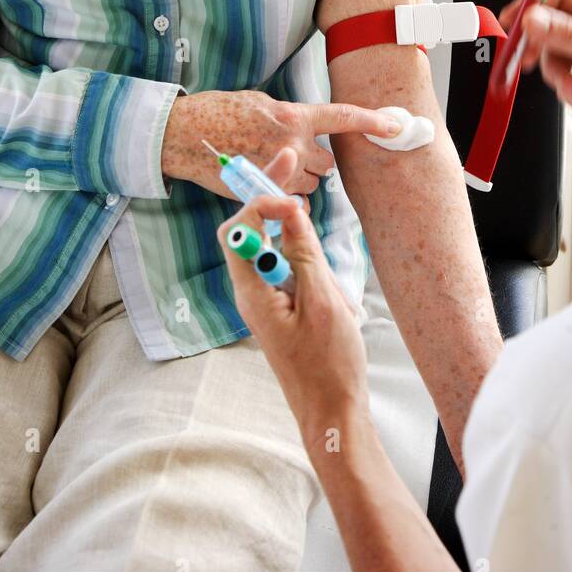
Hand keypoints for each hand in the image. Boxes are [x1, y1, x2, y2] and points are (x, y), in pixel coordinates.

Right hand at [162, 89, 402, 198]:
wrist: (183, 134)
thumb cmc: (218, 113)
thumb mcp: (259, 103)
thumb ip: (288, 116)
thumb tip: (304, 126)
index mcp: (293, 116)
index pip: (342, 117)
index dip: (372, 121)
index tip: (397, 125)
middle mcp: (291, 143)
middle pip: (329, 163)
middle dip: (319, 163)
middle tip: (296, 156)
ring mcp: (279, 170)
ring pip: (311, 184)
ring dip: (301, 180)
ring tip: (274, 167)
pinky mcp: (264, 190)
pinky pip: (291, 200)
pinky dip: (285, 196)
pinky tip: (266, 183)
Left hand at [217, 146, 371, 451]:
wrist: (333, 413)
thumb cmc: (329, 364)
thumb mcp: (323, 301)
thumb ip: (305, 253)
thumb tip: (289, 208)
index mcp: (252, 291)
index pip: (239, 230)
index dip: (261, 203)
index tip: (293, 197)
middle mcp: (251, 291)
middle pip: (247, 230)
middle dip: (266, 194)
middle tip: (290, 159)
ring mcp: (265, 298)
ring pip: (266, 245)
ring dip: (285, 221)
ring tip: (306, 203)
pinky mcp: (281, 305)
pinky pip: (281, 264)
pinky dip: (297, 246)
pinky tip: (316, 247)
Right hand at [499, 0, 571, 153]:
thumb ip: (568, 35)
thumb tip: (534, 20)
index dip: (533, 5)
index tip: (513, 19)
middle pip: (549, 27)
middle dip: (542, 48)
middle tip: (528, 59)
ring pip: (553, 58)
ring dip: (560, 77)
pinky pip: (563, 81)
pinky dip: (571, 92)